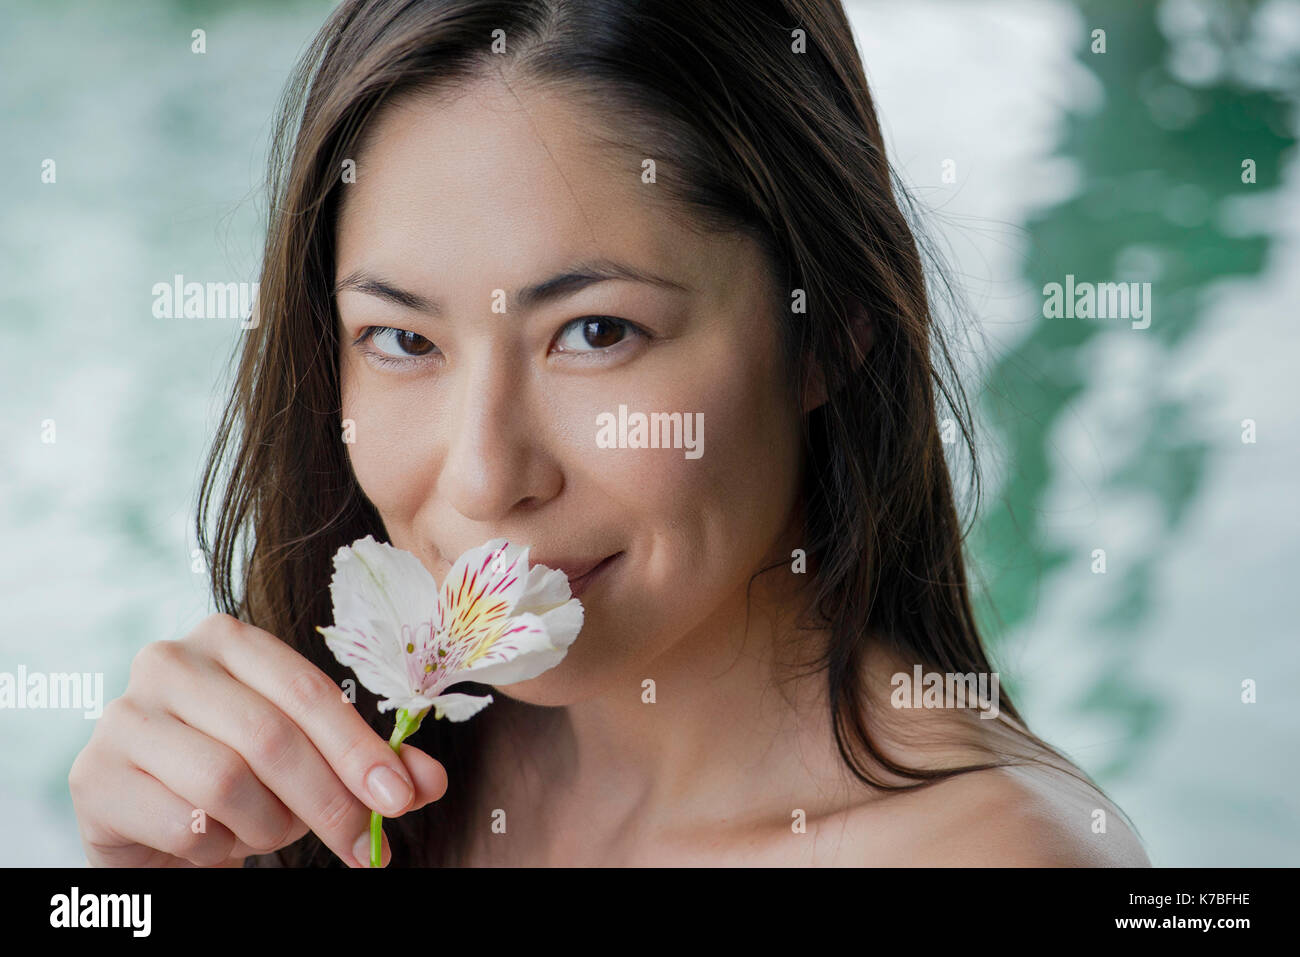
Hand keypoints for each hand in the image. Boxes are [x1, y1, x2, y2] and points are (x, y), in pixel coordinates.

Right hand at [68, 613, 447, 866]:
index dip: (359, 749)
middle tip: (363, 848)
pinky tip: (217, 841)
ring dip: (267, 825)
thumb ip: (370, 764)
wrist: (148, 813)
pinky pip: (183, 824)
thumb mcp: (312, 760)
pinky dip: (217, 848)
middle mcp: (168, 661)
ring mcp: (123, 715)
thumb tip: (428, 781)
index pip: (308, 691)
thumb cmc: (242, 773)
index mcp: (228, 638)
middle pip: (271, 737)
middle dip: (329, 801)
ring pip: (227, 782)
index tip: (400, 800)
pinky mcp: (94, 775)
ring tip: (270, 831)